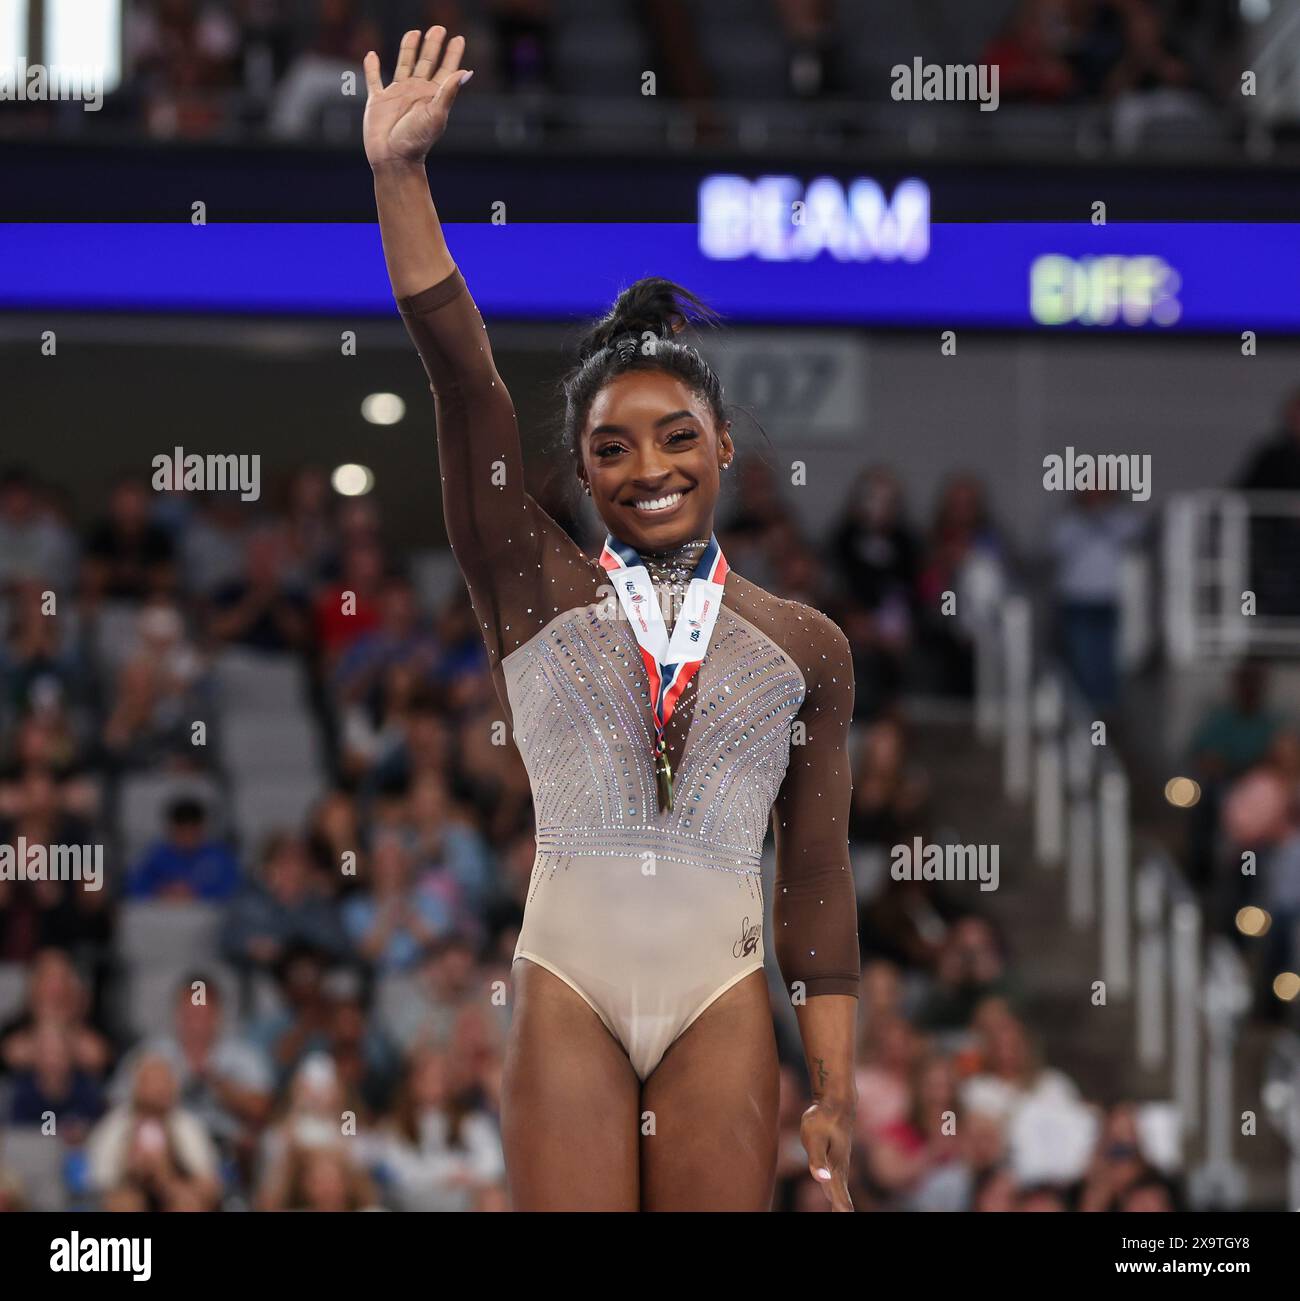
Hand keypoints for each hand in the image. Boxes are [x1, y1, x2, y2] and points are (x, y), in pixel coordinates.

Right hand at [363, 27, 470, 169]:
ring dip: (408, 49)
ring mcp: (397, 96)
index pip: (445, 69)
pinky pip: (374, 80)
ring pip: (403, 65)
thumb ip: (448, 92)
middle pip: (426, 62)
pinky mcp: (378, 102)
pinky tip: (372, 55)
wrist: (394, 159)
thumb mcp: (436, 115)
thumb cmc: (417, 141)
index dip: (452, 54)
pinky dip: (372, 68)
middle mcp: (416, 92)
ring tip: (414, 32)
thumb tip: (465, 72)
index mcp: (432, 96)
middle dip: (432, 45)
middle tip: (438, 28)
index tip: (458, 38)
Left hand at [801, 1099, 854, 1210]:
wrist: (836, 1101)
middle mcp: (840, 1166)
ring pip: (838, 1186)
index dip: (841, 1204)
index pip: (837, 1190)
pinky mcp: (834, 1157)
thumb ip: (817, 1159)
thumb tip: (823, 1179)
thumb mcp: (814, 1137)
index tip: (846, 1215)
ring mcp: (838, 1161)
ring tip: (841, 1212)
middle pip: (839, 1192)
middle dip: (841, 1207)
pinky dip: (836, 1191)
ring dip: (839, 1201)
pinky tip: (832, 1195)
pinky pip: (836, 1179)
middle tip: (844, 1215)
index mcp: (835, 1165)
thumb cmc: (822, 1119)